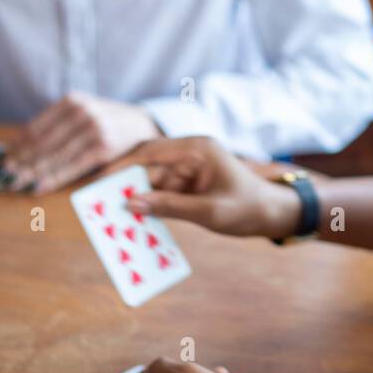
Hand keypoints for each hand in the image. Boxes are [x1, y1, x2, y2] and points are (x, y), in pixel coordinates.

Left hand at [2, 92, 160, 193]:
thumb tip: (19, 147)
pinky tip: (39, 187)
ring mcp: (94, 130)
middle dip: (21, 162)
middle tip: (5, 176)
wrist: (143, 125)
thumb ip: (58, 125)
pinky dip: (53, 179)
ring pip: (54, 156)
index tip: (4, 160)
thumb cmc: (108, 122)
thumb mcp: (84, 112)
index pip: (37, 128)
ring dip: (32, 173)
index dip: (18, 146)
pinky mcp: (104, 148)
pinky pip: (72, 167)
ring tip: (16, 184)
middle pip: (43, 143)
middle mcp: (82, 113)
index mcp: (72, 102)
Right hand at [116, 136, 302, 238]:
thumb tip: (131, 204)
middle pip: (146, 167)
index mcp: (197, 148)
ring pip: (151, 183)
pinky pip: (161, 196)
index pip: (150, 151)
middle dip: (124, 186)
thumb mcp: (210, 212)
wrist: (274, 215)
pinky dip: (149, 208)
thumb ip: (170, 207)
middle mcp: (190, 154)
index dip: (121, 166)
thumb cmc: (248, 208)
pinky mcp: (188, 187)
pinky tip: (132, 224)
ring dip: (135, 200)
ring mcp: (188, 170)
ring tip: (110, 220)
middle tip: (97, 205)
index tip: (98, 181)